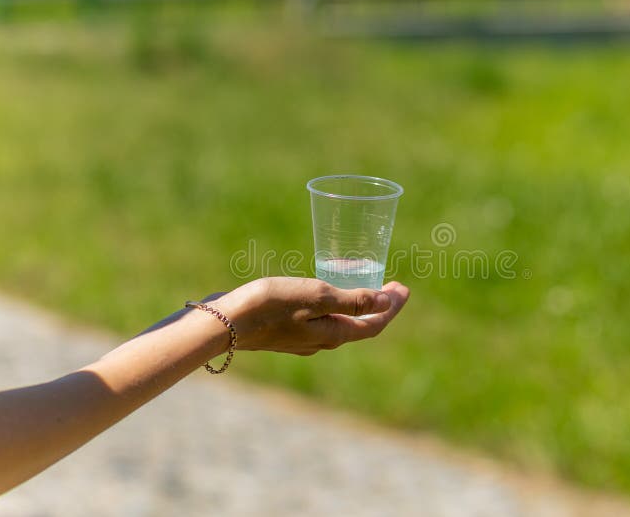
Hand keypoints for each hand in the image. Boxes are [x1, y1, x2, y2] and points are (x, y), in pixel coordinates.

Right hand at [213, 277, 409, 355]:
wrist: (225, 323)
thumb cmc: (271, 305)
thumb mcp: (317, 297)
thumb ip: (352, 300)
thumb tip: (386, 303)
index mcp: (333, 334)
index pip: (373, 325)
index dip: (392, 308)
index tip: (404, 289)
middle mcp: (321, 341)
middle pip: (360, 326)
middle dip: (379, 307)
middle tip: (392, 286)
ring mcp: (303, 339)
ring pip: (340, 324)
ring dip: (357, 307)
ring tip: (364, 287)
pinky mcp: (286, 332)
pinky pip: (321, 321)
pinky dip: (335, 307)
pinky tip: (326, 295)